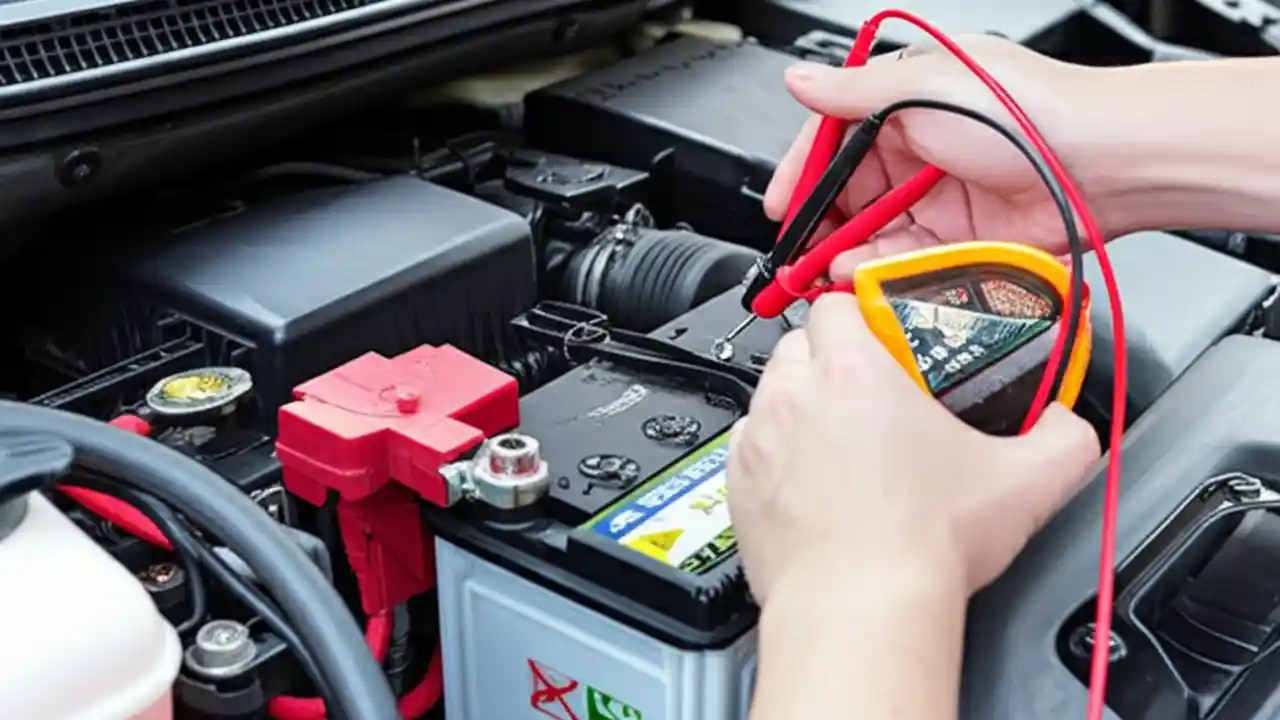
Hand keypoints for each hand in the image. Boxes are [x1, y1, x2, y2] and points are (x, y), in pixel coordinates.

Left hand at [726, 294, 1099, 604]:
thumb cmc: (923, 546)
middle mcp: (794, 396)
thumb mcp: (1026, 482)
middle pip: (800, 344)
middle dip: (829, 360)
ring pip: (771, 394)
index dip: (860, 314)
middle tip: (867, 397)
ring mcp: (759, 440)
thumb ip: (1062, 438)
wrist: (860, 609)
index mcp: (852, 371)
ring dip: (800, 406)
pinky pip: (750, 447)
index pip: (837, 304)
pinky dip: (775, 456)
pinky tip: (812, 485)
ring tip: (840, 445)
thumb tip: (1069, 426)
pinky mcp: (736, 484)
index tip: (881, 339)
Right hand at [766, 36, 1110, 279]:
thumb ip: (851, 93)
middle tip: (799, 250)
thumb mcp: (922, 87)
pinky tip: (864, 276)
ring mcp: (936, 200)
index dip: (802, 177)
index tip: (781, 206)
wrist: (1101, 162)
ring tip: (828, 269)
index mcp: (903, 107)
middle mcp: (917, 153)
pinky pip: (905, 262)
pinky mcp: (957, 241)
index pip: (833, 144)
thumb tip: (798, 81)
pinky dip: (880, 272)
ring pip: (872, 235)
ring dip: (846, 254)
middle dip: (820, 225)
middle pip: (847, 197)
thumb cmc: (1024, 111)